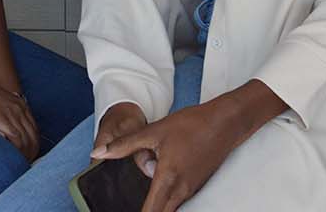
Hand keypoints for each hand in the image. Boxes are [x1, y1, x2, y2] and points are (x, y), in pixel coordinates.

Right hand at [0, 73, 40, 159]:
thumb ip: (4, 115)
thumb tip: (4, 132)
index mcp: (20, 105)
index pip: (34, 130)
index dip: (32, 146)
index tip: (26, 157)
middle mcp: (19, 109)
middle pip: (33, 137)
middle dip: (30, 154)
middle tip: (21, 165)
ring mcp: (11, 113)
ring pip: (27, 140)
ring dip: (23, 155)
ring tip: (15, 165)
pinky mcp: (1, 119)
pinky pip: (16, 139)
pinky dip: (15, 151)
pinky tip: (9, 158)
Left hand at [92, 98, 244, 211]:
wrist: (226, 122)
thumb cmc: (193, 124)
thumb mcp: (155, 131)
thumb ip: (125, 145)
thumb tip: (99, 154)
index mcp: (168, 179)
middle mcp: (180, 190)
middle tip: (127, 205)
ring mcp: (190, 190)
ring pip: (168, 208)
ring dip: (155, 205)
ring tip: (141, 193)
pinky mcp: (195, 186)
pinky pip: (176, 200)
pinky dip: (164, 199)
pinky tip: (156, 185)